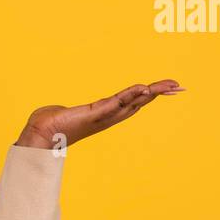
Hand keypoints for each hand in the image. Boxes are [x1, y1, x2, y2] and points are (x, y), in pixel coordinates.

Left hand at [15, 79, 185, 149]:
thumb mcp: (65, 113)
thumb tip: (60, 112)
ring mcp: (103, 116)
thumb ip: (69, 112)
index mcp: (103, 114)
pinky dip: (132, 94)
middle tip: (179, 86)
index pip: (132, 102)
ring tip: (170, 85)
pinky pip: (117, 101)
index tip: (167, 89)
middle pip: (139, 102)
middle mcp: (107, 116)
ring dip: (152, 92)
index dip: (149, 95)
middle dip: (160, 93)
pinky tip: (145, 88)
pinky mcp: (95, 114)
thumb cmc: (49, 124)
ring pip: (133, 101)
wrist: (40, 134)